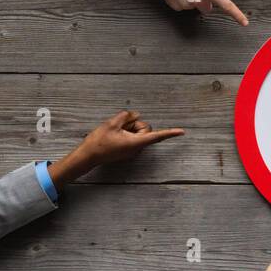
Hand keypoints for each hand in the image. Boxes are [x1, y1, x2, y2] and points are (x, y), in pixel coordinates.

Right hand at [47, 110, 183, 188]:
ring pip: (137, 132)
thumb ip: (126, 116)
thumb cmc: (99, 141)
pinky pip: (131, 137)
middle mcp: (137, 148)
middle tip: (119, 126)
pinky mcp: (127, 150)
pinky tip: (113, 135)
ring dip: (128, 127)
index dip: (170, 133)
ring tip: (114, 132)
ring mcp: (132, 150)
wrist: (88, 156)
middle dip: (135, 124)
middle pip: (145, 129)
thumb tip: (135, 115)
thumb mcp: (112, 123)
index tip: (182, 132)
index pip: (157, 136)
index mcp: (136, 143)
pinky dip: (124, 132)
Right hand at [127, 0, 247, 24]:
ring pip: (194, 7)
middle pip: (207, 9)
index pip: (225, 4)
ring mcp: (186, 5)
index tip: (244, 22)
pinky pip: (183, 6)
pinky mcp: (176, 7)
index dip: (236, 14)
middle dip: (205, 3)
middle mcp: (197, 0)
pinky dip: (181, 0)